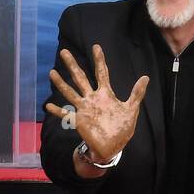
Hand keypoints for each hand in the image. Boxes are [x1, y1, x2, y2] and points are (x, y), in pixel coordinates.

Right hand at [45, 45, 148, 162]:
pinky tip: (47, 106)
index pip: (101, 73)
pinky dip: (57, 111)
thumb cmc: (121, 128)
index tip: (96, 46)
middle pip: (80, 78)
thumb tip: (146, 77)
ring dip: (61, 83)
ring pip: (70, 93)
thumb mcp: (131, 109)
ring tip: (52, 73)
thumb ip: (136, 94)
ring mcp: (84, 109)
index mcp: (105, 94)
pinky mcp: (79, 121)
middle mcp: (92, 98)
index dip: (99, 60)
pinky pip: (66, 114)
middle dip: (73, 65)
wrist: (112, 146)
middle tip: (64, 51)